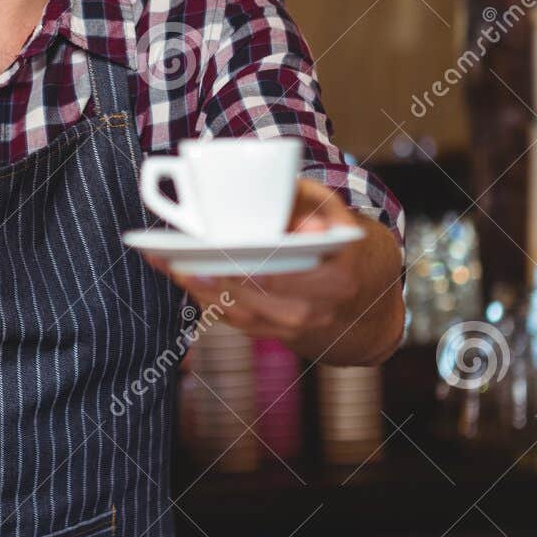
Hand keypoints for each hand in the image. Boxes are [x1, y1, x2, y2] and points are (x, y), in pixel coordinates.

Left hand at [141, 178, 398, 360]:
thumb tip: (286, 200)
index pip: (285, 276)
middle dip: (213, 280)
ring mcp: (293, 329)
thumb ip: (314, 202)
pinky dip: (207, 300)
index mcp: (337, 279)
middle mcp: (314, 311)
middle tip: (180, 260)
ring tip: (171, 265)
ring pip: (239, 314)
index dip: (248, 268)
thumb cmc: (345, 246)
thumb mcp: (342, 217)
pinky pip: (236, 321)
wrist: (366, 304)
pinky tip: (182, 278)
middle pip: (252, 299)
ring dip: (201, 290)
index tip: (215, 253)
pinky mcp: (276, 336)